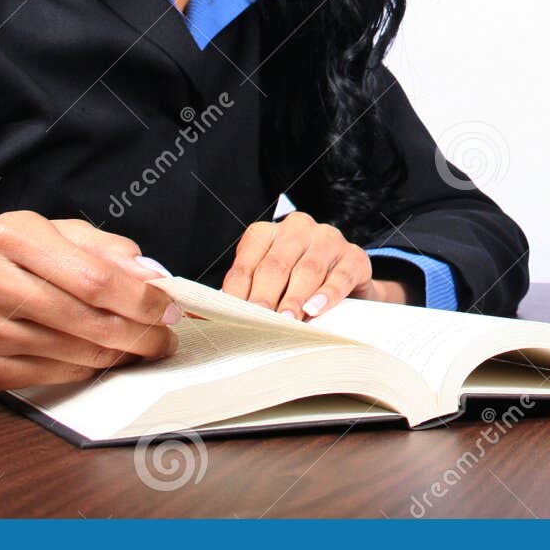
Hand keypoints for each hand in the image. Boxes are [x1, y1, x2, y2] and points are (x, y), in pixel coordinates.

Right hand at [0, 212, 179, 389]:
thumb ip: (103, 248)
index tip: (172, 306)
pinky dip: (87, 370)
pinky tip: (102, 359)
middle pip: (88, 319)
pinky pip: (52, 376)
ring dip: (120, 355)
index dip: (143, 298)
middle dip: (141, 333)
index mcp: (13, 235)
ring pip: (75, 352)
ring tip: (141, 347)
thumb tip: (153, 274)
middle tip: (166, 338)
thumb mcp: (46, 231)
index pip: (95, 277)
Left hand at [222, 212, 407, 319]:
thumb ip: (238, 297)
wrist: (343, 283)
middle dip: (266, 296)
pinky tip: (316, 308)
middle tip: (259, 320)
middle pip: (276, 264)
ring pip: (308, 269)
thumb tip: (196, 315)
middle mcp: (297, 229)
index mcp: (268, 232)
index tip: (232, 314)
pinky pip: (339, 275)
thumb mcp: (265, 285)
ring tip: (288, 320)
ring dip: (295, 297)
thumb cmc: (294, 284)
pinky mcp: (353, 256)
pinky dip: (327, 294)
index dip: (238, 290)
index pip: (247, 261)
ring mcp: (327, 239)